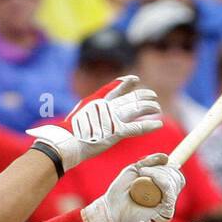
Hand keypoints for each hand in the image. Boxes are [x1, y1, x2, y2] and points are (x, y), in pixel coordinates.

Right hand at [28, 76, 162, 172]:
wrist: (64, 143)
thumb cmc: (64, 135)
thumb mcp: (72, 120)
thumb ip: (79, 117)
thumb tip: (63, 124)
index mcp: (96, 102)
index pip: (114, 88)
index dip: (125, 83)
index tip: (134, 79)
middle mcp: (106, 107)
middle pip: (130, 98)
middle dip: (143, 96)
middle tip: (152, 97)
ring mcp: (112, 118)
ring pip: (136, 109)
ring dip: (149, 108)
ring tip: (158, 108)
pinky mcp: (116, 132)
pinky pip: (137, 127)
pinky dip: (148, 125)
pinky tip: (158, 124)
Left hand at [80, 153, 184, 221]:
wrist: (110, 209)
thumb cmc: (120, 192)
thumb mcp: (135, 170)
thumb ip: (150, 161)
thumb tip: (167, 158)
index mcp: (163, 190)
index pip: (176, 176)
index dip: (168, 167)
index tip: (150, 166)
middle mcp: (166, 199)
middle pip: (176, 178)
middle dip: (161, 169)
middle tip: (143, 170)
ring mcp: (166, 208)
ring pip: (173, 184)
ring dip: (158, 173)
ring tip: (141, 173)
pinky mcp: (164, 216)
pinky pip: (169, 195)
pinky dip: (160, 181)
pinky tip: (146, 177)